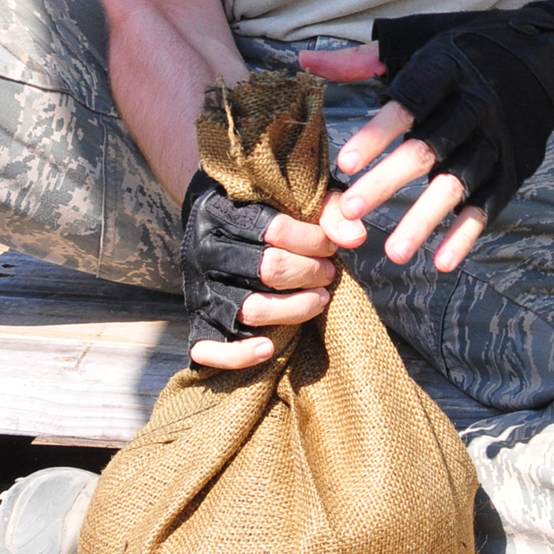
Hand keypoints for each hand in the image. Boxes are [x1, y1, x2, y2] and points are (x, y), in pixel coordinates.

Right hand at [182, 173, 366, 370]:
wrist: (206, 228)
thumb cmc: (262, 214)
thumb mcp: (293, 199)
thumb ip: (328, 212)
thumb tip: (356, 237)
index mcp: (224, 214)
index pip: (276, 229)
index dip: (314, 240)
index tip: (330, 245)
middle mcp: (207, 252)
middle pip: (269, 268)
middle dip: (311, 273)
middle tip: (328, 273)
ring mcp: (200, 289)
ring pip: (253, 309)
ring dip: (295, 309)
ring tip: (319, 299)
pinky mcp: (197, 322)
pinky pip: (210, 349)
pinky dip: (240, 354)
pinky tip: (269, 348)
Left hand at [300, 2, 553, 274]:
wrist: (547, 57)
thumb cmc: (464, 49)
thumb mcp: (417, 42)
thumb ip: (363, 61)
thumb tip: (306, 59)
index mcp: (447, 69)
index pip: (409, 103)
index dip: (377, 133)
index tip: (344, 163)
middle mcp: (476, 105)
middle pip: (431, 148)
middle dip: (390, 182)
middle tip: (351, 213)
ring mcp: (498, 140)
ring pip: (459, 183)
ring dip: (426, 219)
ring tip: (394, 253)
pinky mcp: (515, 167)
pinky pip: (490, 204)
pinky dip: (467, 233)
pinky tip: (442, 262)